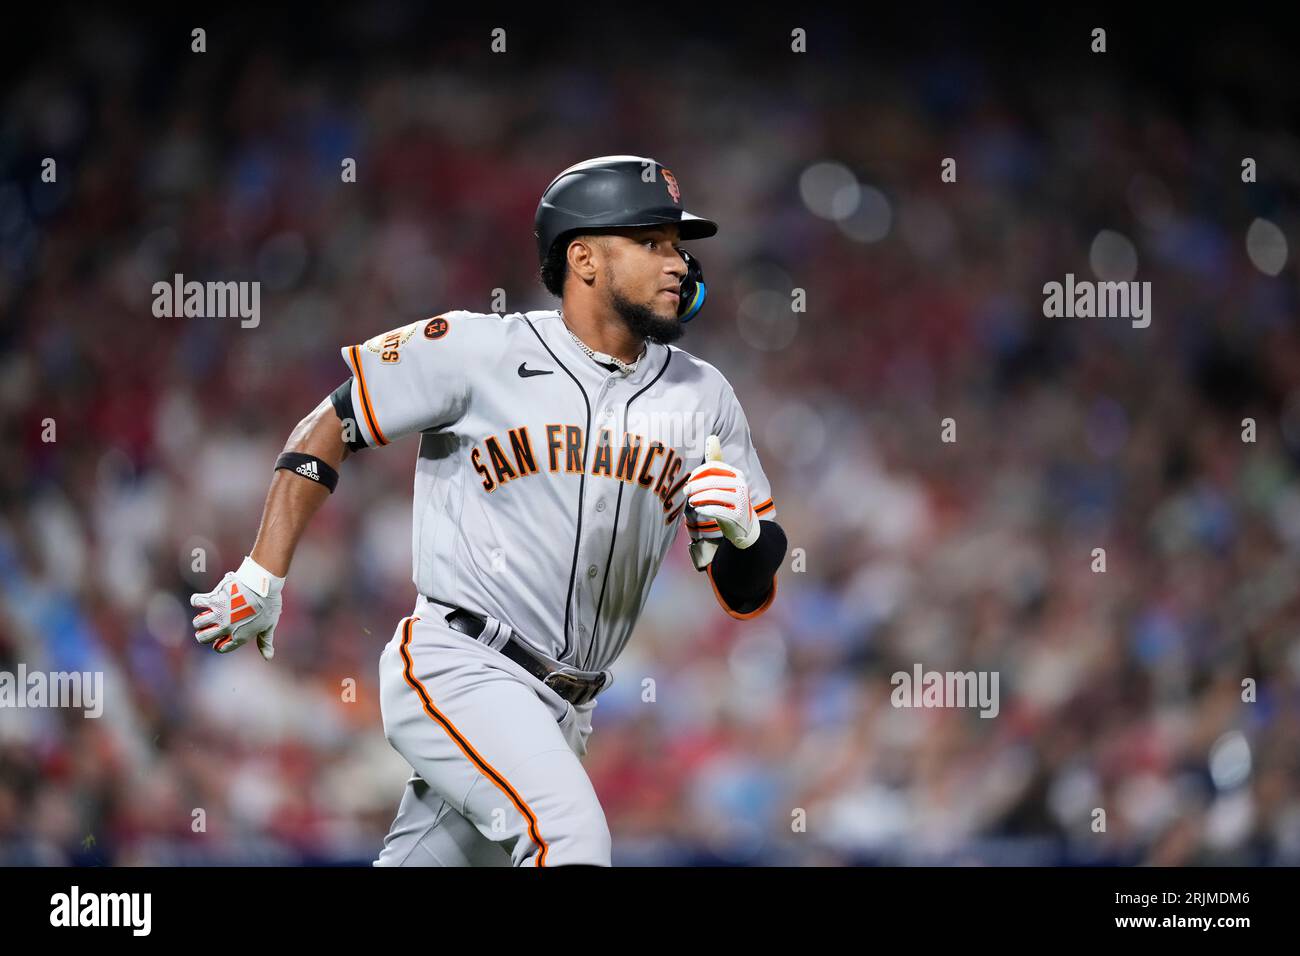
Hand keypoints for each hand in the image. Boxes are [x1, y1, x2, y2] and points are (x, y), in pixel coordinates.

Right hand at [190, 556, 285, 659]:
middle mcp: (226, 627)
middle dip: (203, 634)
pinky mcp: (214, 599)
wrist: (264, 585)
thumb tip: (268, 657)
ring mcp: (219, 613)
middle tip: (208, 627)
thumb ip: (265, 642)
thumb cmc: (269, 604)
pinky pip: (196, 601)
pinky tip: (203, 600)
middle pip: (203, 638)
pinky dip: (197, 600)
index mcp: (238, 636)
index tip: (220, 638)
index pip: (220, 648)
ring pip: (198, 623)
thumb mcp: (269, 625)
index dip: (219, 644)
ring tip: (207, 614)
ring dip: (200, 619)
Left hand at [683, 434, 760, 548]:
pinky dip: (704, 509)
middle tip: (686, 492)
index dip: (697, 473)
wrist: (743, 525)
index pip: (713, 467)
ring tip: (692, 501)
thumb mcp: (724, 479)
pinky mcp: (737, 515)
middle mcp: (741, 485)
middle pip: (711, 481)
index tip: (689, 480)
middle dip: (695, 487)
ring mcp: (741, 500)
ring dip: (698, 498)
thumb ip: (716, 460)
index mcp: (736, 473)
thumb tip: (712, 436)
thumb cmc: (728, 499)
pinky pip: (717, 510)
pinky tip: (699, 509)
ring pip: (713, 495)